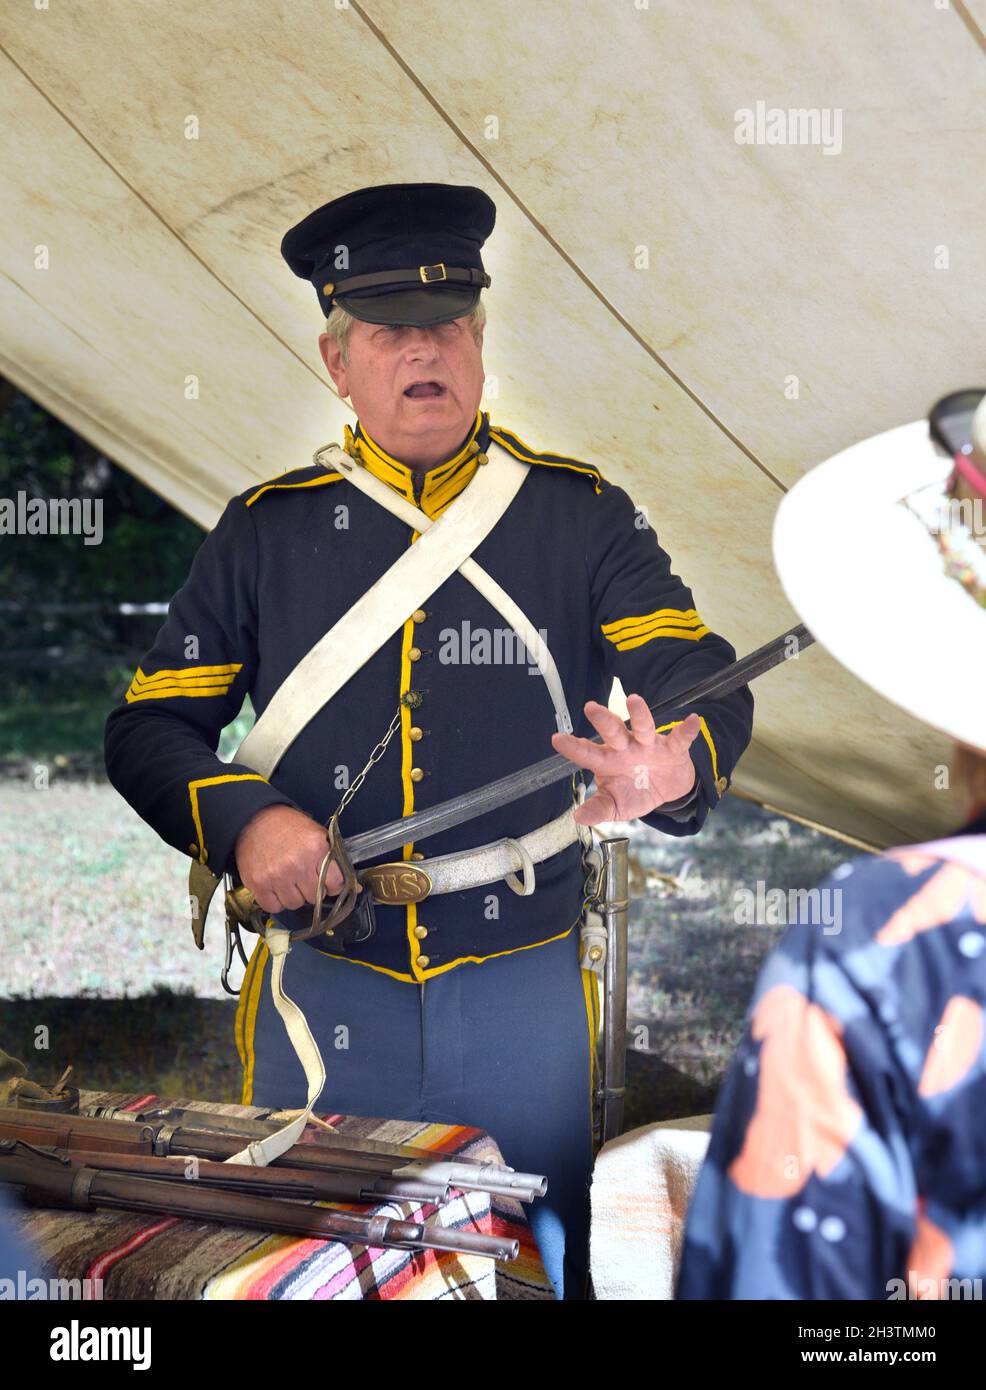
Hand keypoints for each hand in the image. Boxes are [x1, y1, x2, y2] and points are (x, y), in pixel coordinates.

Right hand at [234, 805, 350, 912]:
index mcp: (316, 849)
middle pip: (315, 897)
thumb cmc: (287, 827)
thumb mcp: (317, 835)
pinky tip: (276, 886)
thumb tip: (356, 887)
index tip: (327, 882)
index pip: (335, 884)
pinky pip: (273, 907)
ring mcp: (277, 876)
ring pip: (294, 904)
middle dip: (312, 890)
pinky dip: (275, 901)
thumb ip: (335, 860)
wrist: (255, 819)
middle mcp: (297, 864)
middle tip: (304, 878)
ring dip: (293, 896)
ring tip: (288, 879)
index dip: (333, 885)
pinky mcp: (258, 883)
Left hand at [551, 696, 700, 826]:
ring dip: (640, 714)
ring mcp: (649, 745)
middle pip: (613, 731)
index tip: (557, 739)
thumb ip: (599, 809)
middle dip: (603, 720)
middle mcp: (626, 748)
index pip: (587, 753)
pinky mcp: (673, 748)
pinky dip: (686, 729)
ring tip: (634, 699)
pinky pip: (680, 737)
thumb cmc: (635, 792)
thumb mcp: (616, 806)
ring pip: (642, 727)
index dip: (573, 747)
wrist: (667, 790)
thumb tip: (578, 818)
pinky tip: (693, 720)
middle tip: (590, 708)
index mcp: (608, 761)